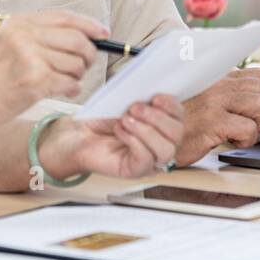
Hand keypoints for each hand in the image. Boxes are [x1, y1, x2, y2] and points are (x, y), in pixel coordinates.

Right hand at [0, 10, 106, 134]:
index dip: (89, 25)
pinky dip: (72, 88)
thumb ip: (42, 35)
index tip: (103, 33)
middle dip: (89, 54)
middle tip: (86, 64)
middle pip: (76, 39)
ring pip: (76, 63)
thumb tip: (86, 36)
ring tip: (67, 80)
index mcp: (19, 22)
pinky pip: (70, 82)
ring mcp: (29, 57)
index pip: (65, 17)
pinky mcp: (34, 81)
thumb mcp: (10, 43)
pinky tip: (64, 90)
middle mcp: (24, 35)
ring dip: (78, 74)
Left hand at [40, 94, 184, 179]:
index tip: (156, 96)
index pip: (179, 117)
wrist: (79, 135)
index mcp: (162, 124)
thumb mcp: (123, 102)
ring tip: (125, 119)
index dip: (172, 105)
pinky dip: (134, 141)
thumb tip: (151, 88)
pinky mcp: (136, 171)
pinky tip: (120, 131)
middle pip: (177, 134)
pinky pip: (146, 159)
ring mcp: (150, 160)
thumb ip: (140, 96)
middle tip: (135, 107)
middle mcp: (160, 143)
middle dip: (157, 117)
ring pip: (166, 150)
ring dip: (146, 130)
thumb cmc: (102, 120)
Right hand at [174, 67, 259, 165]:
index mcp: (220, 78)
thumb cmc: (182, 123)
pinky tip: (233, 142)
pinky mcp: (211, 123)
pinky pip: (247, 129)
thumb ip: (230, 95)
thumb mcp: (207, 102)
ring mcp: (214, 102)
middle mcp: (218, 85)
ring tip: (246, 134)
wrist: (152, 134)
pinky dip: (247, 140)